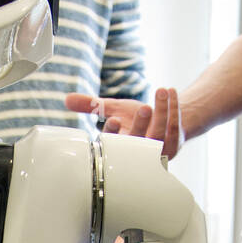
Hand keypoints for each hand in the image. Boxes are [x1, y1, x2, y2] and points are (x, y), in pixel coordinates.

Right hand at [65, 87, 183, 159]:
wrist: (166, 124)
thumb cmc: (138, 118)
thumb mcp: (114, 109)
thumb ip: (92, 105)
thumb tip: (67, 99)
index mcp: (120, 146)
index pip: (113, 143)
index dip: (113, 133)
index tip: (114, 120)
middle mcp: (137, 151)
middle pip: (138, 140)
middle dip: (141, 124)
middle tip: (145, 108)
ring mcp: (157, 149)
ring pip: (159, 133)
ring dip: (162, 111)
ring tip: (162, 91)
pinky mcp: (173, 145)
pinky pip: (174, 129)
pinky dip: (173, 109)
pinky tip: (171, 92)